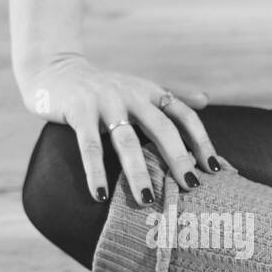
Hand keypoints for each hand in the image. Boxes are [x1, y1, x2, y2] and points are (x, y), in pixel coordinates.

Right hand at [18, 53, 218, 202]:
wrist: (56, 71)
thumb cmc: (106, 89)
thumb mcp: (140, 88)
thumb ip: (173, 95)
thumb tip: (206, 101)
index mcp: (150, 92)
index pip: (184, 115)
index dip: (201, 140)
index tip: (214, 168)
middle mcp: (131, 94)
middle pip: (161, 128)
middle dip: (178, 158)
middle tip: (191, 186)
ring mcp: (104, 101)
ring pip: (127, 141)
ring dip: (138, 172)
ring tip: (147, 200)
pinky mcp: (78, 110)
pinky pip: (89, 146)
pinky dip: (95, 172)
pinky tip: (100, 195)